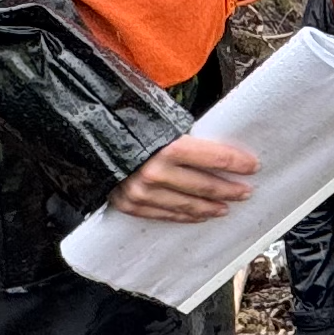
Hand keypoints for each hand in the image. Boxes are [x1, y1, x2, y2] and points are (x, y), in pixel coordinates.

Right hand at [107, 133, 257, 223]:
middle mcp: (154, 172)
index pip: (212, 157)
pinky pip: (165, 215)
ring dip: (211, 207)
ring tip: (227, 205)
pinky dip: (185, 217)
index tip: (252, 165)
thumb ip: (182, 132)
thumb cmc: (122, 123)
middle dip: (229, 189)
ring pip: (187, 206)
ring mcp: (142, 193)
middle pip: (203, 186)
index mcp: (165, 146)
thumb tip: (213, 140)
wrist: (81, 138)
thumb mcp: (156, 118)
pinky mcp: (130, 205)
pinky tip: (200, 216)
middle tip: (246, 190)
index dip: (235, 162)